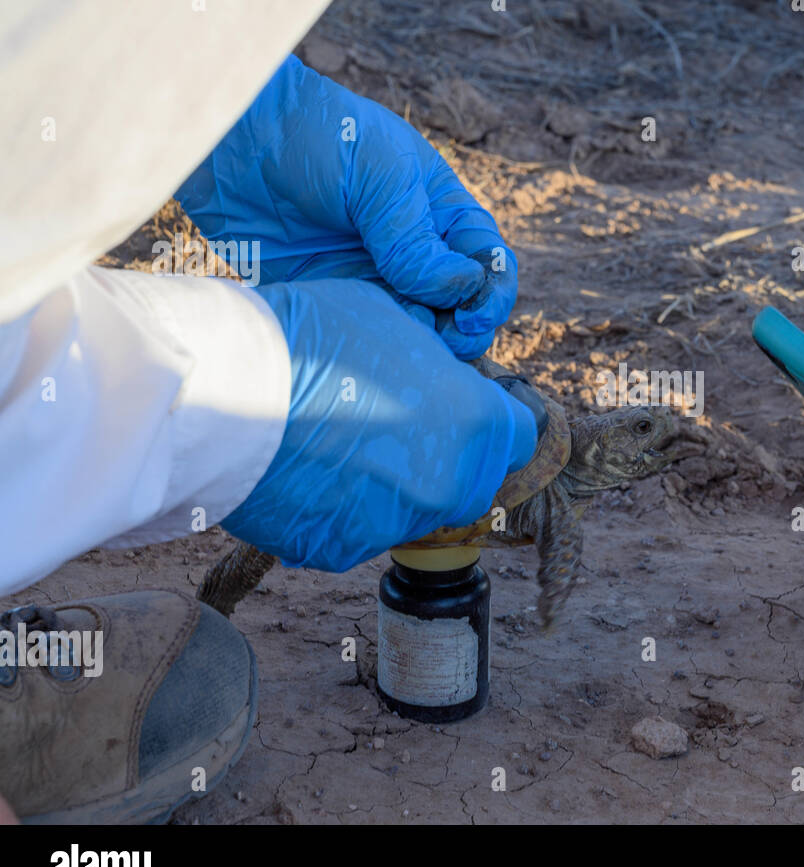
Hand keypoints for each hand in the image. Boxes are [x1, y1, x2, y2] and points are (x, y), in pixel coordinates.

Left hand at [176, 55, 514, 358]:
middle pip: (462, 308)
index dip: (493, 294)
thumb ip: (417, 240)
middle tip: (446, 340)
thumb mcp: (381, 177)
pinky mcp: (336, 297)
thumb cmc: (318, 137)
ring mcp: (376, 278)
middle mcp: (417, 252)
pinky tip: (372, 344)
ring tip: (407, 342)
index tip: (474, 315)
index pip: (490, 264)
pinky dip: (380, 347)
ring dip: (424, 343)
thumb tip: (461, 290)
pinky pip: (371, 334)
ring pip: (421, 328)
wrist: (235, 140)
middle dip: (464, 330)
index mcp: (443, 215)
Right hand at [222, 279, 536, 571]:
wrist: (219, 391)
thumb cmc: (309, 337)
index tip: (464, 410)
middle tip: (395, 426)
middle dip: (447, 457)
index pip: (520, 436)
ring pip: (413, 508)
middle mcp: (450, 483)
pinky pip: (355, 528)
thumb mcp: (389, 316)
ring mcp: (396, 524)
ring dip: (392, 484)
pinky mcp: (341, 550)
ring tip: (336, 444)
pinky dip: (340, 508)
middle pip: (472, 480)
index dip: (493, 420)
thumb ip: (431, 355)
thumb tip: (437, 365)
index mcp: (477, 424)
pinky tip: (302, 471)